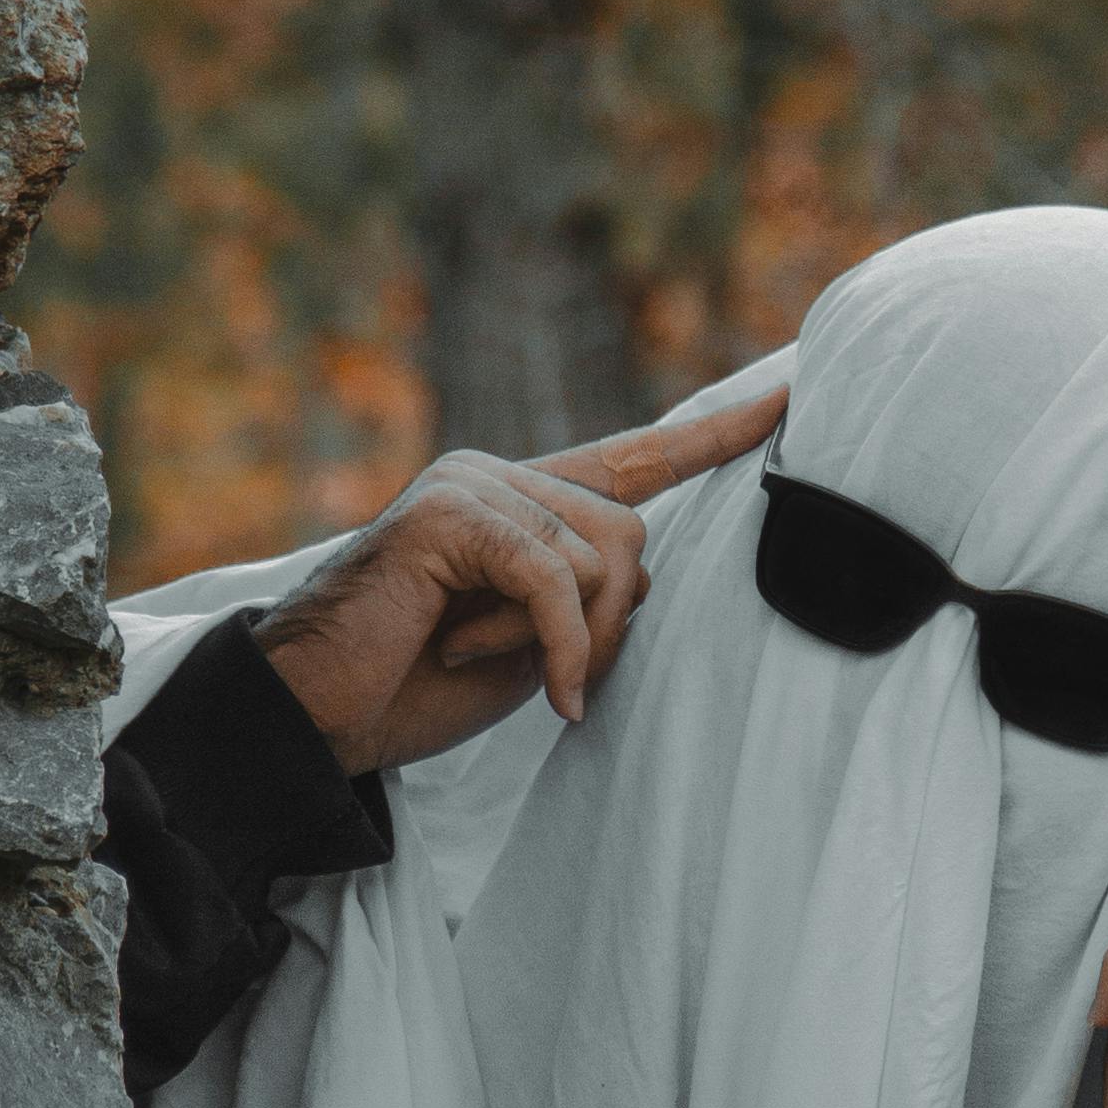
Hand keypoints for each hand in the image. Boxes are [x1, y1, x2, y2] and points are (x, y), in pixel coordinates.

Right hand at [256, 384, 787, 772]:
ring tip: (485, 662)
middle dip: (609, 625)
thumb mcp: (532, 648)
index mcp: (524, 504)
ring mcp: (469, 485)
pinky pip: (555, 579)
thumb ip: (588, 601)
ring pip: (603, 557)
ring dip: (571, 640)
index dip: (714, 434)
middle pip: (632, 534)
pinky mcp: (447, 515)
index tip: (792, 391)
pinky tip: (545, 696)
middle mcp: (498, 476)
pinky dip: (560, 647)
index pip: (635, 457)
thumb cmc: (415, 689)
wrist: (315, 717)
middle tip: (551, 678)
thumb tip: (645, 576)